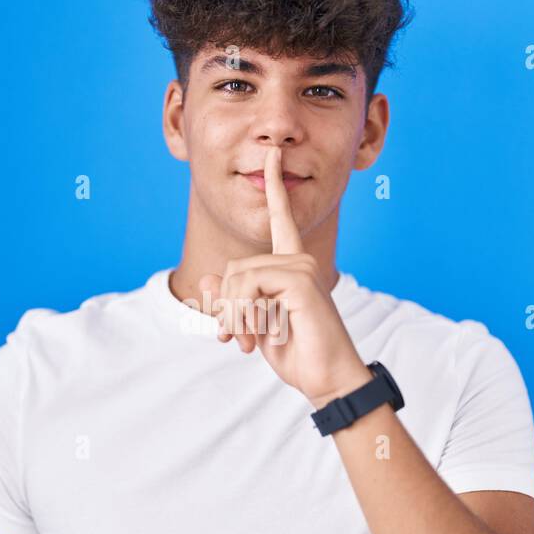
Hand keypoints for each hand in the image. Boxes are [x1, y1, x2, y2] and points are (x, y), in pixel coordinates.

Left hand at [198, 146, 372, 409]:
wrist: (327, 379)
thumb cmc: (297, 353)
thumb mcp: (253, 325)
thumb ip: (231, 301)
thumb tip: (205, 279)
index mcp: (291, 266)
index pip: (282, 219)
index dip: (275, 187)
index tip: (273, 155)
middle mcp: (299, 260)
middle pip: (234, 266)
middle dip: (225, 306)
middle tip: (232, 338)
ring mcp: (301, 267)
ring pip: (237, 277)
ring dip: (232, 316)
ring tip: (245, 342)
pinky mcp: (300, 280)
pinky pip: (249, 285)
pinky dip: (242, 314)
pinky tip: (256, 336)